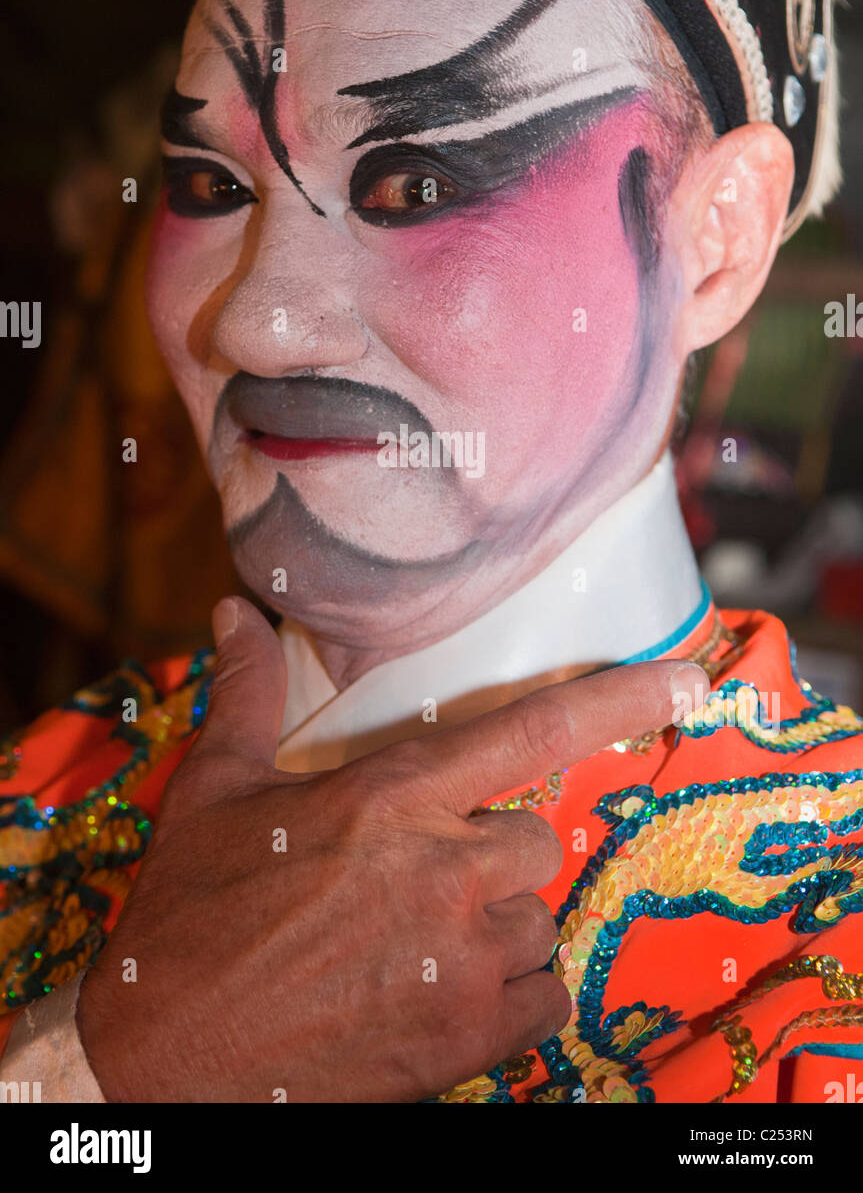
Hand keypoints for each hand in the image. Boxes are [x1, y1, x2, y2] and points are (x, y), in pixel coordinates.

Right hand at [77, 596, 707, 1102]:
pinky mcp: (465, 1036)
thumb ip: (246, 695)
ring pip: (537, 921)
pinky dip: (508, 996)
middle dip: (491, 853)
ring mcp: (461, 958)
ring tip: (414, 942)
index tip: (685, 680)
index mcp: (389, 798)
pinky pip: (543, 999)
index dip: (619, 700)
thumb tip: (232, 615)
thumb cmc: (187, 920)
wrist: (164, 1061)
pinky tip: (442, 994)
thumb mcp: (211, 793)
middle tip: (420, 877)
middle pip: (534, 839)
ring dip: (494, 928)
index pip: (530, 730)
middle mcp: (442, 870)